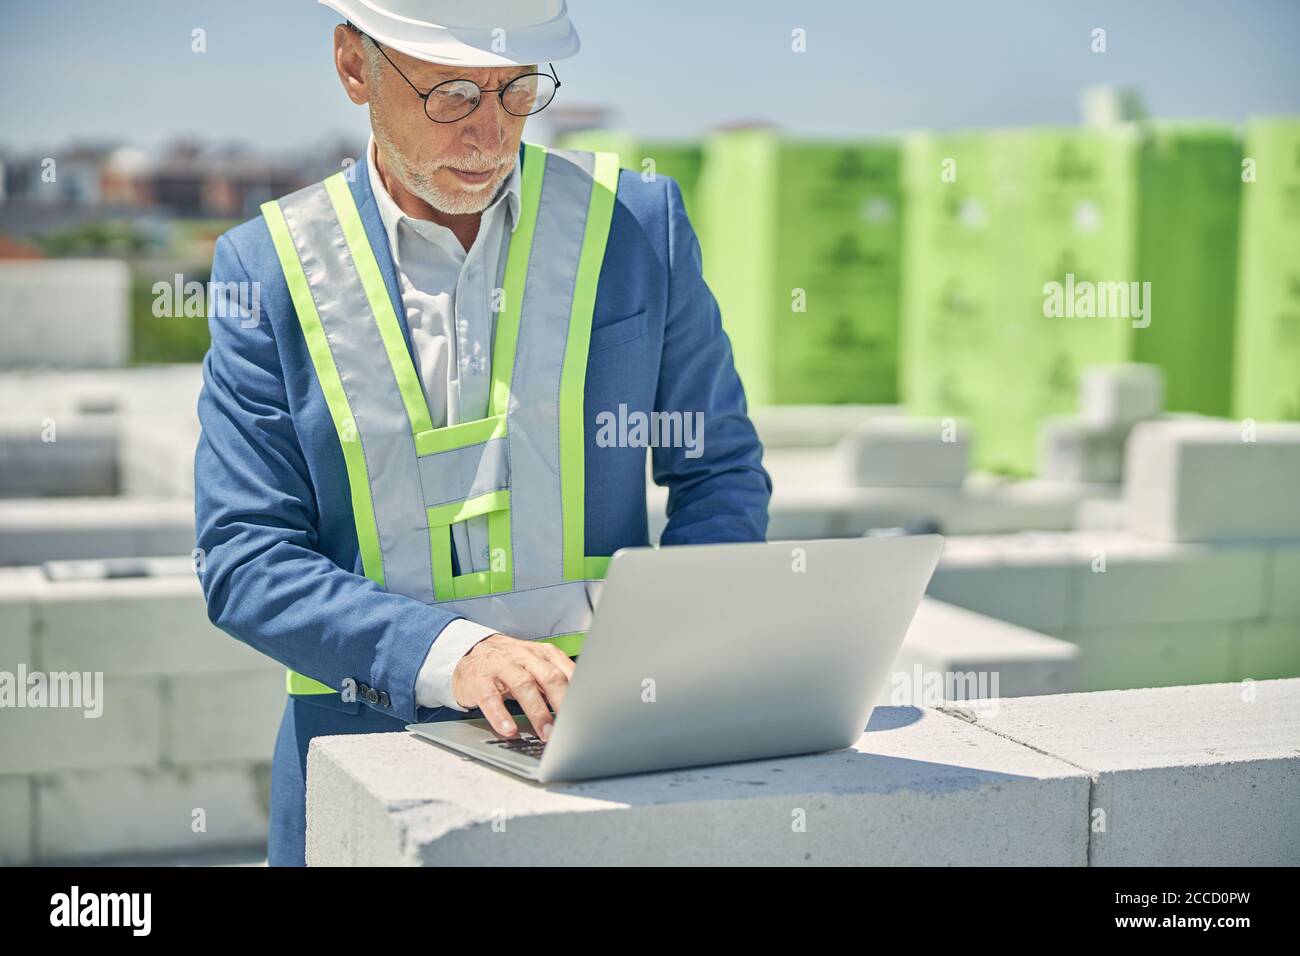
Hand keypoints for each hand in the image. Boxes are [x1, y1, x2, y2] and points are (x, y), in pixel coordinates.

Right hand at [450, 634, 574, 740]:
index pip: (567, 671)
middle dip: (562, 701)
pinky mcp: (480, 680)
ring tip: (546, 734)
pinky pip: (491, 698)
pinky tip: (509, 729)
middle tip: (570, 727)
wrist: (470, 652)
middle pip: (549, 676)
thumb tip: (582, 706)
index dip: (579, 692)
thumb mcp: (537, 667)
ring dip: (537, 712)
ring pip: (523, 685)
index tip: (588, 712)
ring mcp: (501, 667)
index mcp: (544, 655)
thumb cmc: (511, 664)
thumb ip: (558, 681)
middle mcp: (525, 657)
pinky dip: (500, 715)